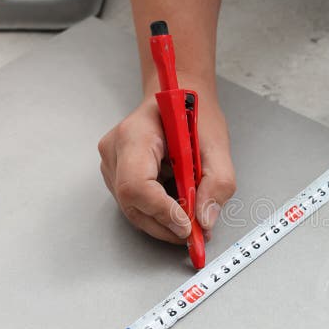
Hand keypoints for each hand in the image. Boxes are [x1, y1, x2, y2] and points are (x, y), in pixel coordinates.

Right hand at [98, 94, 235, 243]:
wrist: (178, 97)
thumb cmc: (193, 113)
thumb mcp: (217, 145)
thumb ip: (217, 183)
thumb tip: (205, 220)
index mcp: (136, 135)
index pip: (136, 184)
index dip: (162, 211)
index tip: (187, 225)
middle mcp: (115, 150)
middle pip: (132, 204)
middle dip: (166, 224)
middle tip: (196, 231)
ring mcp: (111, 163)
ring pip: (133, 210)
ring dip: (164, 222)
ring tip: (190, 217)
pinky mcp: (116, 174)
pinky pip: (134, 205)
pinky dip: (158, 214)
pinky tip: (178, 207)